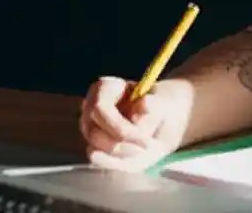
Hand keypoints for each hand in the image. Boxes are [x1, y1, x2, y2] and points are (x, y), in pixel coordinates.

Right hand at [79, 76, 193, 171]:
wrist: (161, 120)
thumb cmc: (158, 105)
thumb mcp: (161, 100)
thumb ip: (154, 102)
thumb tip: (145, 103)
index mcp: (104, 88)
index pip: (99, 108)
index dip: (118, 126)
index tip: (140, 136)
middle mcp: (90, 109)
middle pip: (94, 133)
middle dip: (121, 144)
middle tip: (147, 146)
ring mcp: (90, 130)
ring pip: (95, 150)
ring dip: (122, 154)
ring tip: (145, 150)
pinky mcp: (95, 148)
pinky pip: (100, 161)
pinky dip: (118, 163)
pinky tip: (134, 158)